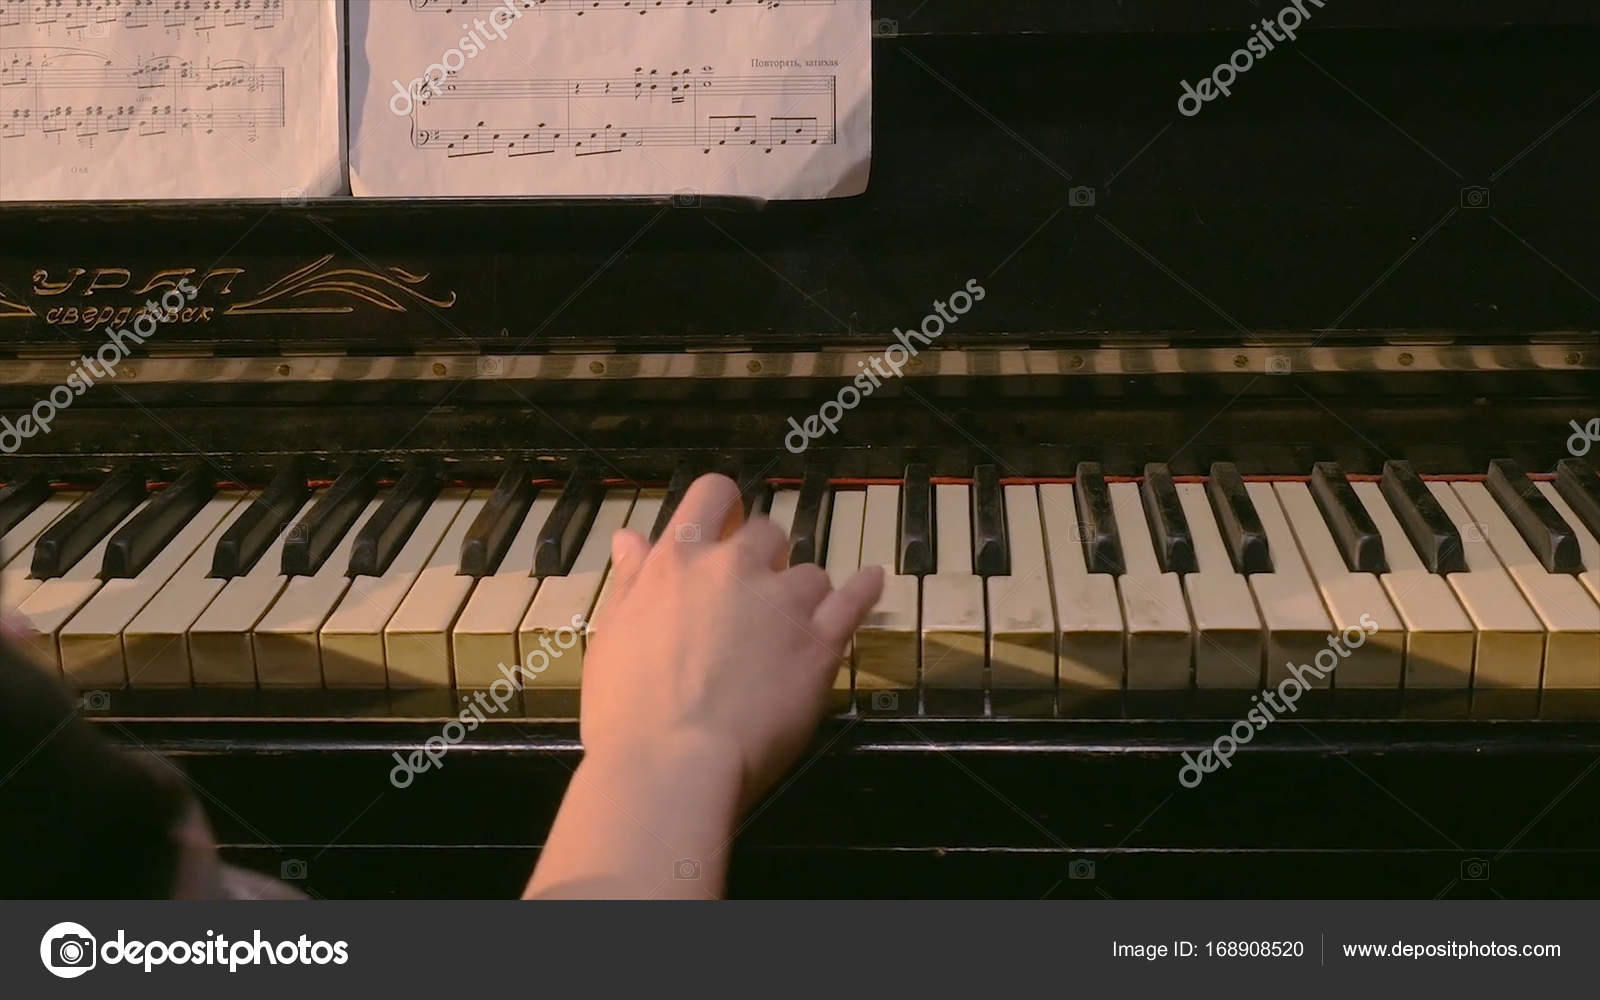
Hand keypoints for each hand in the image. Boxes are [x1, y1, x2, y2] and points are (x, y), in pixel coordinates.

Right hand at [525, 474, 881, 897]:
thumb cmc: (626, 710)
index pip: (712, 495)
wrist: (672, 765)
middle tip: (753, 597)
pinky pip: (852, 601)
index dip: (724, 507)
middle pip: (767, 533)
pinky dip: (864, 588)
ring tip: (790, 627)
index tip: (725, 529)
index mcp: (678, 561)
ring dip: (801, 592)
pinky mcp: (820, 642)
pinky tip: (872, 581)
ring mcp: (782, 603)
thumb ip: (631, 581)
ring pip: (809, 573)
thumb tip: (631, 537)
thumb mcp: (611, 636)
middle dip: (764, 558)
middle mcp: (734, 567)